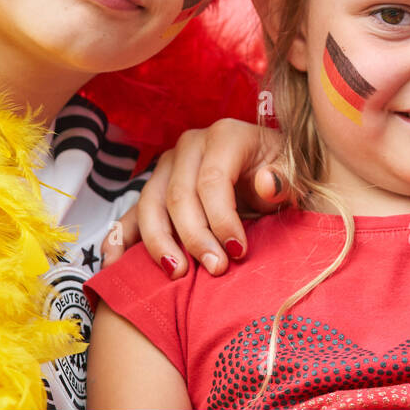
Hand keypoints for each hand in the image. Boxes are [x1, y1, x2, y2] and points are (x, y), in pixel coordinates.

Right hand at [100, 119, 288, 277]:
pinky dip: (121, 237)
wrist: (268, 164)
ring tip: (177, 274)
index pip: (213, 181)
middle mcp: (190, 145)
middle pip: (179, 195)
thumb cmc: (281, 171)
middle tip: (215, 269)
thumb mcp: (294, 172)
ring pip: (150, 204)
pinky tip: (115, 262)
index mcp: (225, 135)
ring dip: (160, 243)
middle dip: (195, 238)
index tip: (237, 252)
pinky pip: (131, 211)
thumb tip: (266, 183)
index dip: (222, 220)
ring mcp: (167, 164)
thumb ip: (284, 178)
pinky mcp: (154, 185)